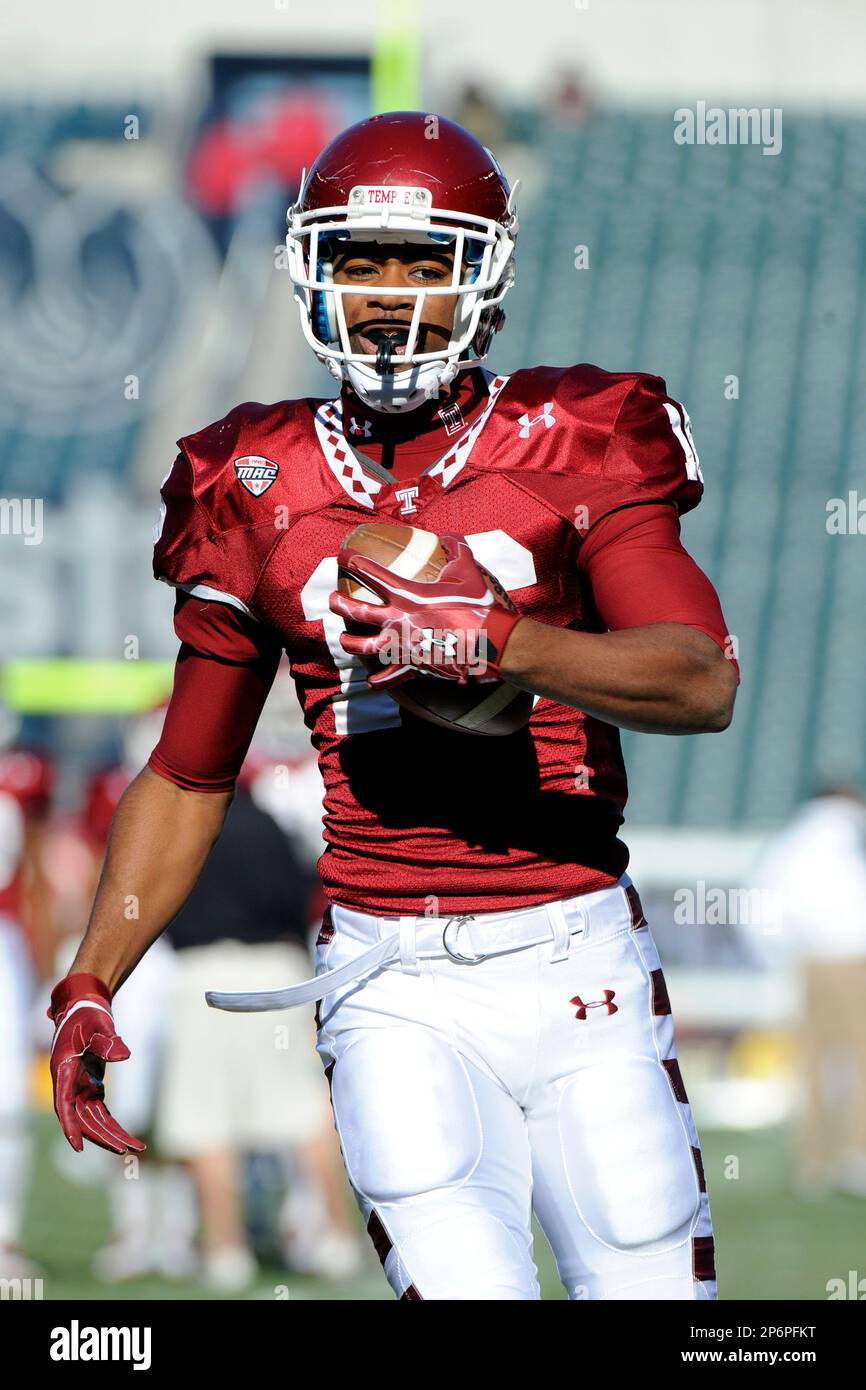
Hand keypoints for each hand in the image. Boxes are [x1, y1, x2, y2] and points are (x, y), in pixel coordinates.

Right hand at [49, 972, 144, 1155]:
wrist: (86, 1008)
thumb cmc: (89, 1015)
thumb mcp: (98, 1024)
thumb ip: (107, 1041)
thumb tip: (124, 1055)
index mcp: (63, 1071)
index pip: (64, 1105)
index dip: (70, 1127)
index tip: (78, 1148)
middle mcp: (68, 1084)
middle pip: (82, 1118)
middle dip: (103, 1136)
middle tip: (126, 1149)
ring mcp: (79, 1087)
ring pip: (93, 1119)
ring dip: (111, 1134)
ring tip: (135, 1148)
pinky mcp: (91, 1087)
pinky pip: (100, 1112)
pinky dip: (112, 1125)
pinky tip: (127, 1138)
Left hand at [329, 531, 522, 688]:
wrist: (491, 641)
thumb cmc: (478, 605)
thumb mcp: (467, 570)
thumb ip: (456, 548)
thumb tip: (450, 534)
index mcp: (408, 595)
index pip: (372, 574)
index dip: (353, 562)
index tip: (343, 557)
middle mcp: (398, 620)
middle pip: (356, 611)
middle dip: (339, 603)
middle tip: (331, 599)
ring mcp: (402, 646)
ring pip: (362, 647)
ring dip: (349, 642)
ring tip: (343, 638)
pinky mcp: (412, 667)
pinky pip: (387, 678)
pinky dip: (378, 680)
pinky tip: (371, 680)